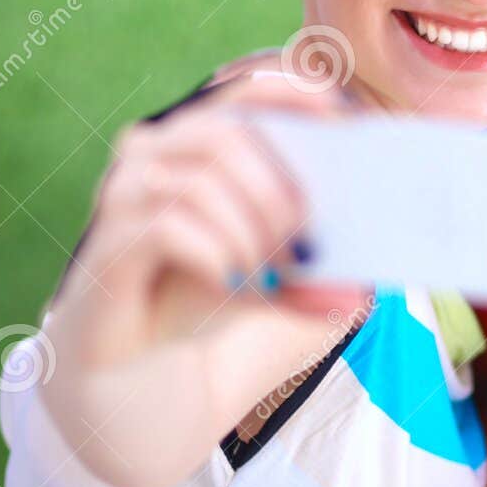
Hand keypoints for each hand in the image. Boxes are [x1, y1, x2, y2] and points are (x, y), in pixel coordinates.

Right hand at [42, 75, 368, 486]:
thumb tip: (381, 266)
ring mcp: (123, 200)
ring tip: (274, 278)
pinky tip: (235, 286)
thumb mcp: (299, 289)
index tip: (344, 123)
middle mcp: (155, 159)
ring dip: (253, 229)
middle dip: (281, 187)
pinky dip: (216, 254)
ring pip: (197, 176)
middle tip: (309, 246)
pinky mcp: (106, 249)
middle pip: (226, 129)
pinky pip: (165, 225)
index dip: (295, 94)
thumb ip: (340, 267)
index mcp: (205, 150)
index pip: (246, 90)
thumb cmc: (223, 322)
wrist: (151, 396)